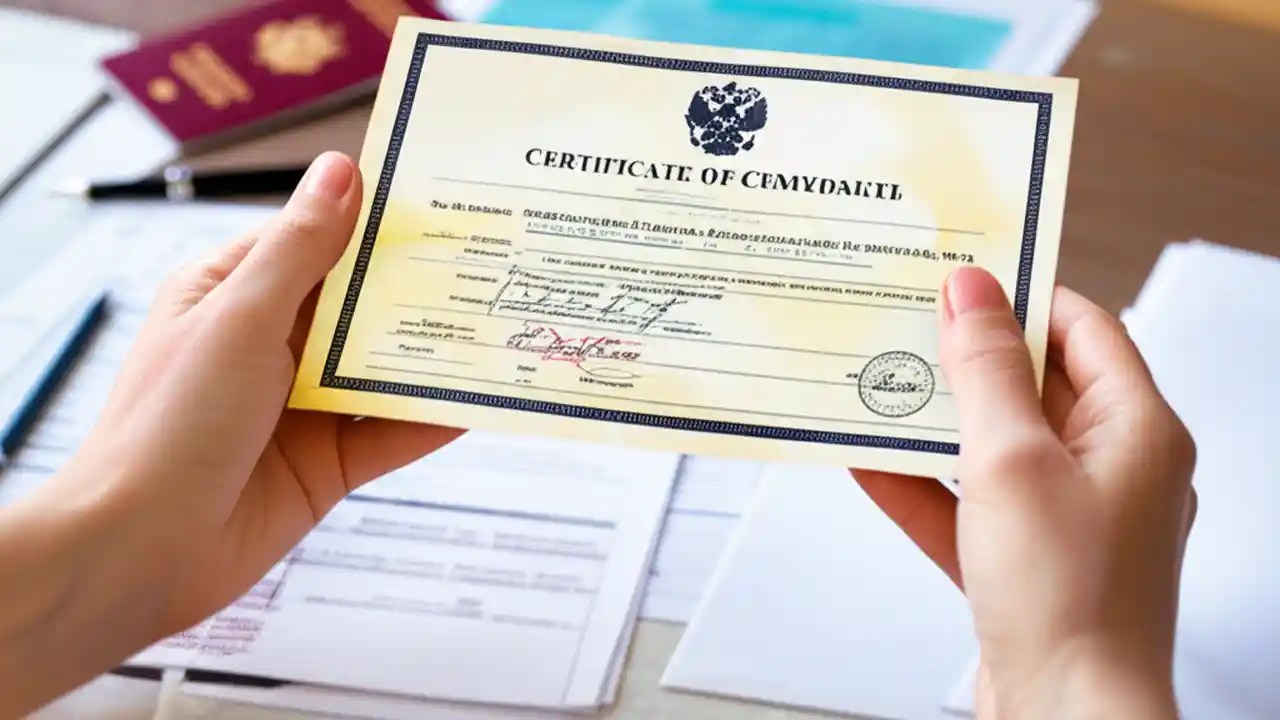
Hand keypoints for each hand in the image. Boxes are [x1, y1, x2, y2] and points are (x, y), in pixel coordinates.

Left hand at [0, 152, 461, 713]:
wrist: (139, 552)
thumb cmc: (170, 423)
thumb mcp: (239, 318)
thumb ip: (301, 250)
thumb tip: (342, 169)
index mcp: (232, 293)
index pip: (316, 238)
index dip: (375, 221)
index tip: (445, 202)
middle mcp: (269, 343)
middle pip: (359, 303)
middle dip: (419, 286)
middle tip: (495, 260)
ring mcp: (300, 405)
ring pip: (381, 367)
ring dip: (433, 353)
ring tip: (501, 325)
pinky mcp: (326, 463)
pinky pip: (390, 432)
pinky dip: (431, 417)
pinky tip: (478, 400)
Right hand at [852, 268, 1195, 718]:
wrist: (1064, 718)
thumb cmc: (1068, 600)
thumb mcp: (1012, 460)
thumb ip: (986, 370)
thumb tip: (970, 291)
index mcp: (1136, 431)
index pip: (1083, 329)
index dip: (1022, 294)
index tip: (961, 272)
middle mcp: (1110, 469)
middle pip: (1033, 386)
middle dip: (965, 357)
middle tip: (906, 321)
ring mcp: (1067, 519)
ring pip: (993, 446)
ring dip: (934, 420)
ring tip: (876, 383)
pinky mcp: (1025, 562)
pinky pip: (967, 504)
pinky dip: (922, 484)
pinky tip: (868, 463)